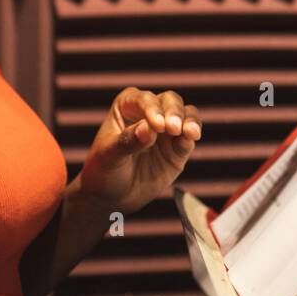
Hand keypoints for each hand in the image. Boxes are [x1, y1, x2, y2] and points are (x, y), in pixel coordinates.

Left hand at [76, 86, 201, 215]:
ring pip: (185, 114)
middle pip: (169, 101)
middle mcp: (149, 113)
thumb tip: (148, 128)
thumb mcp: (109, 156)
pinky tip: (190, 140)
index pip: (143, 99)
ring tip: (190, 133)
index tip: (156, 124)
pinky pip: (189, 138)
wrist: (111, 195)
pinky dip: (192, 136)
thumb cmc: (104, 169)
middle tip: (172, 128)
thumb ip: (128, 141)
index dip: (151, 108)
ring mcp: (166, 130)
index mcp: (127, 107)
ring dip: (189, 120)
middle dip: (173, 112)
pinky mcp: (178, 148)